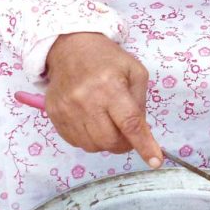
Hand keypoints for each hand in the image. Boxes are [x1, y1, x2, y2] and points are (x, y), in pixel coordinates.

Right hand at [44, 32, 161, 164]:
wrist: (70, 47)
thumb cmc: (107, 59)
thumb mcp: (134, 72)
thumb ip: (140, 103)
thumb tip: (140, 133)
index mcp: (110, 86)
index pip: (130, 123)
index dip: (144, 145)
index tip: (155, 161)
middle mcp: (86, 100)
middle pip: (110, 141)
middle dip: (124, 144)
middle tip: (128, 134)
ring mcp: (67, 109)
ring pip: (92, 146)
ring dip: (105, 142)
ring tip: (108, 123)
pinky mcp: (55, 115)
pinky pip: (76, 142)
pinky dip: (89, 139)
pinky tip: (92, 122)